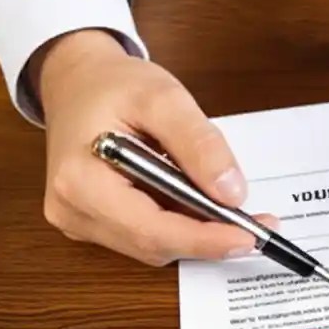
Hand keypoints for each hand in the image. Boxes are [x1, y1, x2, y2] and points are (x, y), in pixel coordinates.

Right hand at [33, 29, 273, 265]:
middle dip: (208, 239)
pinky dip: (179, 226)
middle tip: (256, 224)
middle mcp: (72, 210)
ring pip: (152, 247)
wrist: (78, 82)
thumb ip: (199, 144)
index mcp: (79, 180)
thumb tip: (232, 193)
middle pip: (153, 245)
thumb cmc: (113, 85)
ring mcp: (79, 220)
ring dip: (196, 233)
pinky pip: (145, 237)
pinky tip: (198, 203)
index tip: (249, 237)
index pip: (150, 230)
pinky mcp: (92, 223)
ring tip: (232, 210)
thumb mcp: (164, 98)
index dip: (204, 240)